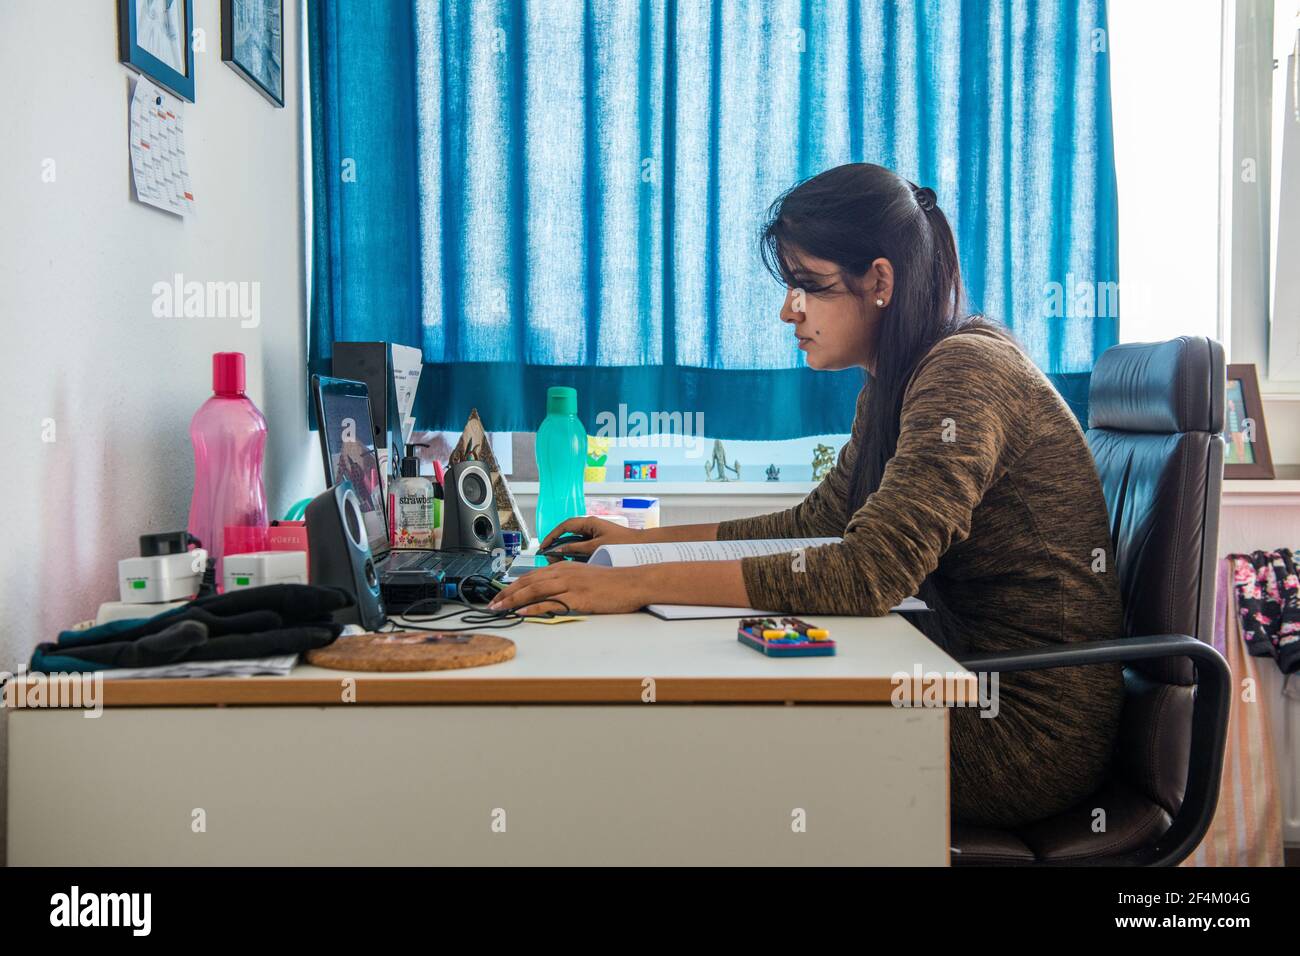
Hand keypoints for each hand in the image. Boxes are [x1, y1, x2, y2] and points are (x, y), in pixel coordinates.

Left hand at [488, 563, 650, 615]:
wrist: (632, 582)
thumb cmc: (611, 582)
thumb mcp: (584, 576)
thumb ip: (566, 582)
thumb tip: (550, 593)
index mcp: (563, 567)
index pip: (531, 576)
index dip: (512, 586)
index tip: (499, 595)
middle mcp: (563, 573)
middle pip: (527, 582)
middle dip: (506, 593)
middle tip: (492, 604)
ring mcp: (570, 584)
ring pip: (534, 591)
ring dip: (514, 600)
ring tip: (500, 609)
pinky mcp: (578, 598)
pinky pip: (552, 603)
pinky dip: (535, 608)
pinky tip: (523, 613)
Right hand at [538, 516, 639, 557]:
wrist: (643, 546)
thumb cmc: (624, 543)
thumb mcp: (596, 546)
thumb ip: (576, 548)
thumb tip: (560, 550)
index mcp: (589, 523)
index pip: (564, 526)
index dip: (552, 535)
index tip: (544, 545)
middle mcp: (591, 527)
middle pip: (568, 534)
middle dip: (557, 545)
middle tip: (550, 557)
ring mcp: (595, 535)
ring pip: (574, 542)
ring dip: (566, 551)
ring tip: (560, 562)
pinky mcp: (599, 543)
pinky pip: (582, 548)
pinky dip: (576, 555)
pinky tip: (574, 564)